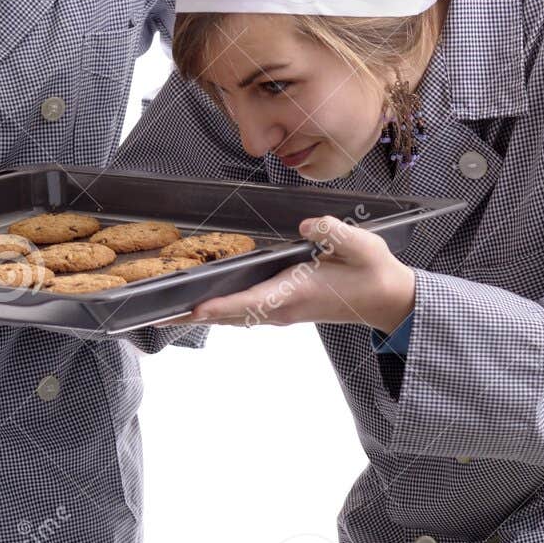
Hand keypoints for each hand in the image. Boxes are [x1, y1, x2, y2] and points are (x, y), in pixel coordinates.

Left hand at [184, 216, 416, 329]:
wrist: (388, 299)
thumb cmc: (373, 272)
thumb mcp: (362, 246)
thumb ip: (334, 232)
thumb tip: (306, 225)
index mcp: (295, 293)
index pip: (249, 301)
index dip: (219, 306)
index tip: (192, 309)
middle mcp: (283, 307)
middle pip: (230, 315)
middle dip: (193, 316)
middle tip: (155, 315)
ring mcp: (282, 311)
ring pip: (234, 317)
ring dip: (201, 316)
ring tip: (167, 312)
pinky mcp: (283, 308)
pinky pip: (244, 313)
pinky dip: (219, 311)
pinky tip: (202, 306)